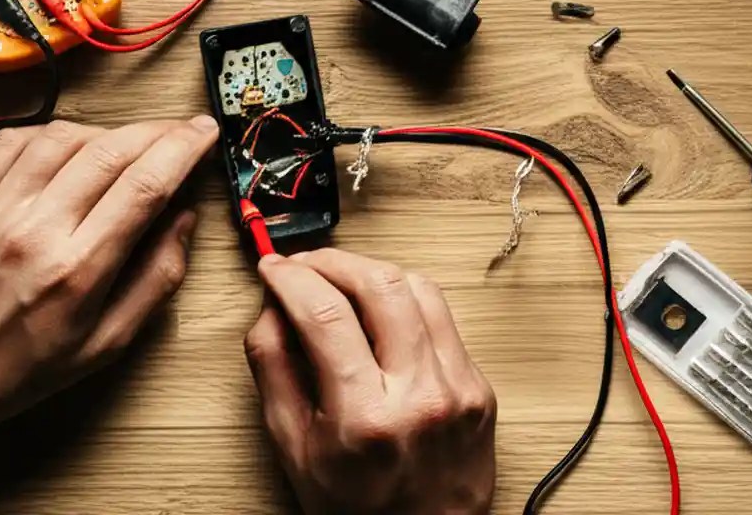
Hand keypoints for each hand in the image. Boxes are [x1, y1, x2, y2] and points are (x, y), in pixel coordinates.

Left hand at [0, 117, 219, 447]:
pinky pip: (10, 141)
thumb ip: (155, 279)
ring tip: (126, 143)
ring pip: (63, 137)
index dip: (183, 148)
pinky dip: (47, 132)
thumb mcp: (106, 344)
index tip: (204, 132)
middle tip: (179, 129)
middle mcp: (35, 230)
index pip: (145, 185)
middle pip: (111, 151)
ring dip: (106, 130)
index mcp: (78, 270)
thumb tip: (185, 219)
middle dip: (157, 131)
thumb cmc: (20, 369)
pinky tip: (66, 146)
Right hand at [245, 250, 496, 514]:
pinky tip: (379, 313)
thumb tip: (272, 307)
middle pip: (380, 285)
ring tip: (339, 281)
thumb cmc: (356, 508)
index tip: (272, 268)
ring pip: (419, 288)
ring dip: (371, 272)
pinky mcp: (479, 387)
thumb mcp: (293, 449)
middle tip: (304, 265)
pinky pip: (442, 318)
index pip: (326, 315)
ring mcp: (458, 388)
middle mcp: (420, 396)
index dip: (292, 279)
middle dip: (333, 260)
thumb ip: (273, 370)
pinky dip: (404, 302)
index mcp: (366, 418)